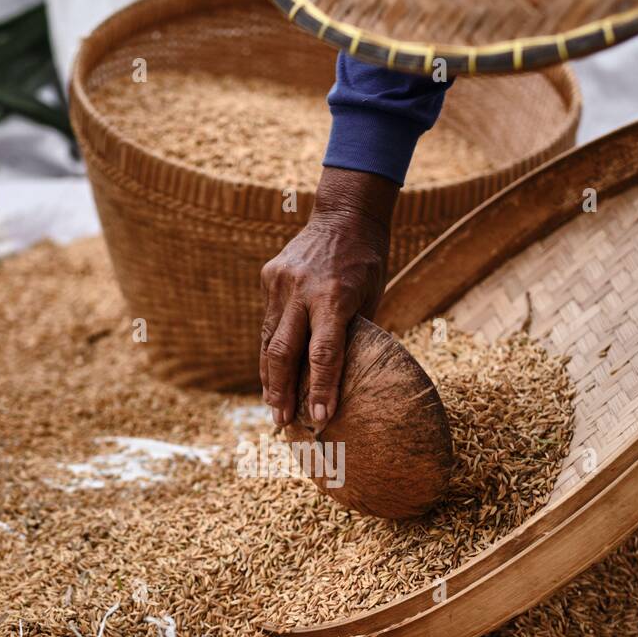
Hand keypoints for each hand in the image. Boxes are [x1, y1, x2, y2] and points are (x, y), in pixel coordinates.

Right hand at [260, 166, 398, 426]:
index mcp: (335, 296)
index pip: (324, 354)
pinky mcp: (269, 277)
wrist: (345, 215)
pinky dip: (270, 350)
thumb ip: (351, 334)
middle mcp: (302, 290)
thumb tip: (339, 378)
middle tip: (282, 421)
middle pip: (284, 352)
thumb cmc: (367, 263)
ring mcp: (280, 282)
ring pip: (269, 340)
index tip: (321, 418)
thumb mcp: (369, 298)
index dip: (322, 389)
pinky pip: (268, 322)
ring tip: (273, 406)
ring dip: (270, 377)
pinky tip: (271, 375)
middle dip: (282, 391)